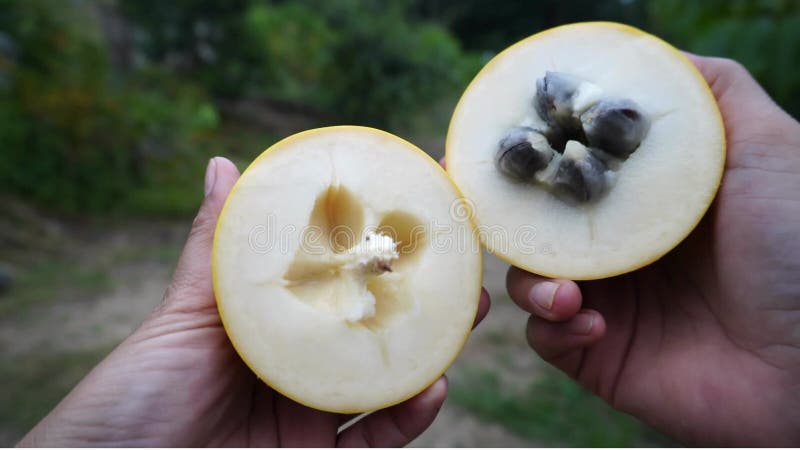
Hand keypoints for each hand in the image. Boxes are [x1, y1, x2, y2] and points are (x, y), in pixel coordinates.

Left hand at [19, 157, 491, 446]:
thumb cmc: (136, 394)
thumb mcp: (182, 315)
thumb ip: (215, 247)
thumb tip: (225, 163)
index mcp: (268, 322)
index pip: (333, 276)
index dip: (373, 244)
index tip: (417, 200)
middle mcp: (296, 362)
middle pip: (370, 322)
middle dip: (420, 290)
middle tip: (463, 256)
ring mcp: (309, 412)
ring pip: (385, 375)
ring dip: (432, 345)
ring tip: (469, 308)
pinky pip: (378, 438)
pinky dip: (410, 415)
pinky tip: (434, 385)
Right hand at [506, 54, 799, 445]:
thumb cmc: (798, 249)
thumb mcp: (768, 147)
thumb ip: (710, 93)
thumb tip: (645, 56)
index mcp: (646, 200)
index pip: (570, 169)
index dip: (527, 154)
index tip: (484, 140)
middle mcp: (621, 246)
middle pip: (535, 222)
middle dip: (495, 213)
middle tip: (465, 202)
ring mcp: (608, 300)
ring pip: (527, 277)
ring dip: (530, 279)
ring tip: (564, 288)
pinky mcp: (598, 351)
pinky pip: (545, 334)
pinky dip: (553, 323)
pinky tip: (591, 321)